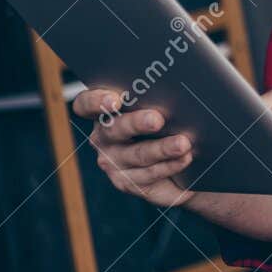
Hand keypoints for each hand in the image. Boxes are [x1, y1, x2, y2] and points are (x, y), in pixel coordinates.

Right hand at [73, 88, 197, 209]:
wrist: (185, 163)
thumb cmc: (171, 121)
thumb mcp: (162, 107)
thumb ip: (159, 97)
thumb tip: (175, 88)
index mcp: (104, 112)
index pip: (86, 104)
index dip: (95, 101)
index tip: (114, 100)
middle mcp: (103, 138)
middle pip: (114, 129)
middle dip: (137, 123)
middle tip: (157, 120)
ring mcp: (113, 163)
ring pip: (137, 154)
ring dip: (162, 148)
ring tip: (183, 143)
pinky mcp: (128, 183)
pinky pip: (149, 175)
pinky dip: (170, 165)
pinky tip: (185, 158)